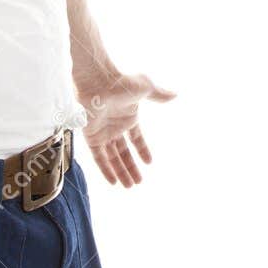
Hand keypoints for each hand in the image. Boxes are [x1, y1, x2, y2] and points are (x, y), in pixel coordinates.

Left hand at [78, 69, 175, 186]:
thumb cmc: (122, 82)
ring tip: (129, 186)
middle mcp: (115, 127)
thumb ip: (159, 95)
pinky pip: (99, 158)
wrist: (98, 81)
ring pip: (112, 157)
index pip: (136, 139)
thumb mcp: (146, 88)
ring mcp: (103, 132)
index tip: (149, 162)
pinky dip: (106, 170)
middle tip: (138, 182)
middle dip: (131, 167)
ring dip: (121, 171)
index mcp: (129, 117)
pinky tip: (114, 181)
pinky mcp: (91, 137)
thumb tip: (175, 94)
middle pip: (124, 152)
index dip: (142, 150)